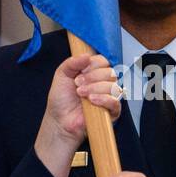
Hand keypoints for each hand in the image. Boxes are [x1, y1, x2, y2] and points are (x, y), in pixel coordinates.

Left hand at [35, 54, 121, 176]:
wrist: (59, 120)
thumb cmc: (61, 100)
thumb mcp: (61, 75)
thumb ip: (72, 62)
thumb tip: (86, 55)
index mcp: (93, 73)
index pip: (104, 61)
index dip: (94, 64)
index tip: (81, 71)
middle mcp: (103, 83)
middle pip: (110, 72)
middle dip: (92, 77)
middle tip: (78, 84)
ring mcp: (108, 97)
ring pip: (113, 86)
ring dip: (95, 88)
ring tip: (81, 94)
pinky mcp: (111, 112)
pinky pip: (116, 102)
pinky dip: (104, 99)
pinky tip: (92, 101)